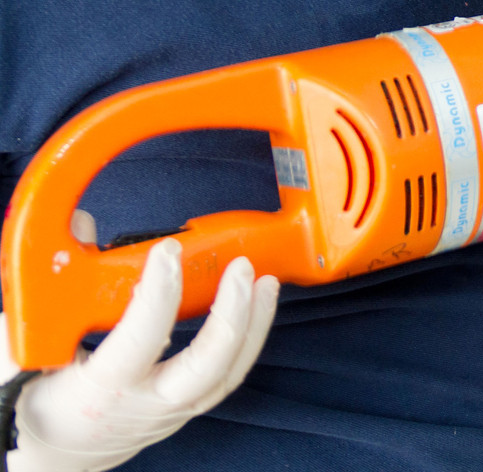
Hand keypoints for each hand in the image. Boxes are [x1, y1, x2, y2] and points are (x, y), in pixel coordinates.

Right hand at [4, 238, 277, 471]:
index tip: (168, 250)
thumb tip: (81, 227)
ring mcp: (172, 410)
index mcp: (99, 391)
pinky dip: (249, 339)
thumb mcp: (25, 353)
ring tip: (264, 279)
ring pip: (227, 373)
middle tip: (242, 268)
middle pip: (204, 366)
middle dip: (230, 316)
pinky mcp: (188, 407)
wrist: (55, 459)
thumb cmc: (38, 401)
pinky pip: (228, 375)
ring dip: (253, 324)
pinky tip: (258, 303)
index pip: (137, 342)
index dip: (157, 296)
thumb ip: (47, 296)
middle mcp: (144, 404)